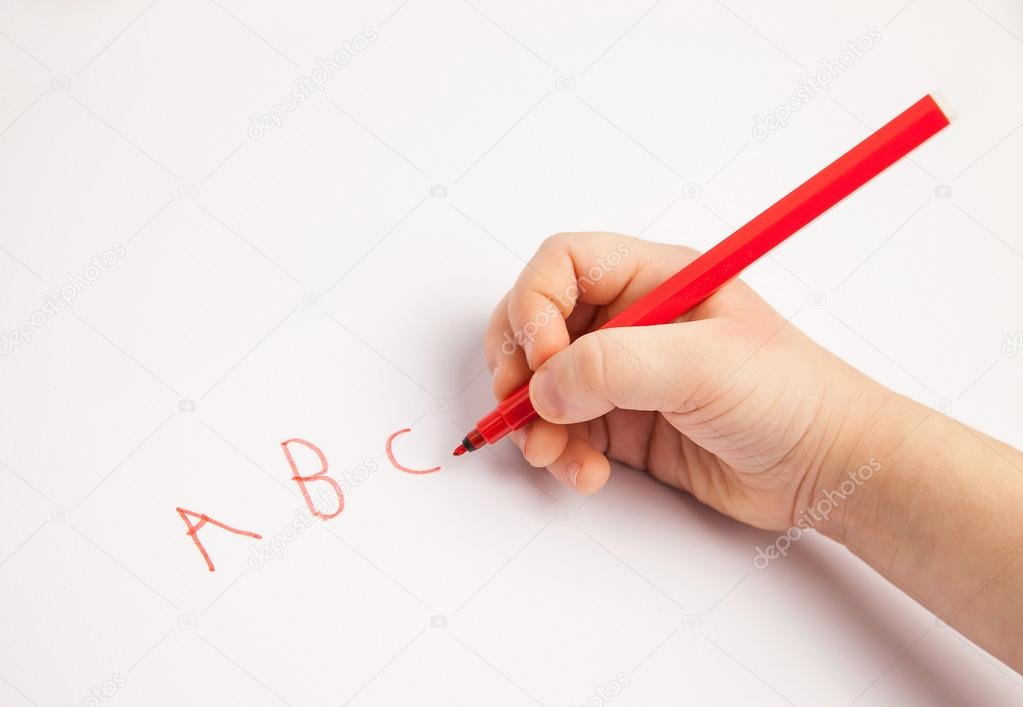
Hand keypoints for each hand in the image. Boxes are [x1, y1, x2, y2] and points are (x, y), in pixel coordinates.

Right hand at [485, 233, 889, 530]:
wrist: (827, 468)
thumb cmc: (788, 395)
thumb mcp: (703, 364)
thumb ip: (615, 366)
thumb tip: (544, 387)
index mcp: (653, 278)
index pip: (562, 265)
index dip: (534, 304)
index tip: (541, 358)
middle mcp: (631, 320)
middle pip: (537, 323)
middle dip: (518, 365)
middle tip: (519, 405)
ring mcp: (625, 374)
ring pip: (543, 384)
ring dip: (534, 420)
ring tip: (551, 453)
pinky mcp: (624, 424)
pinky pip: (566, 431)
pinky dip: (561, 453)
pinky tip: (585, 474)